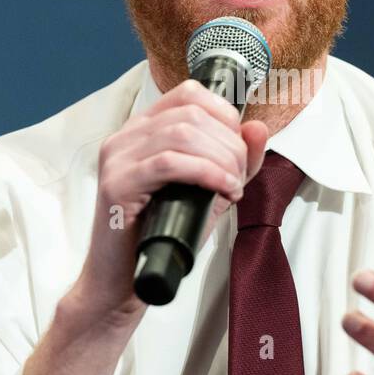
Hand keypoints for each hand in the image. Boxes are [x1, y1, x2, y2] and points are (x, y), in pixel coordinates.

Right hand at [75, 79, 268, 323]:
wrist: (123, 280)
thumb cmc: (163, 234)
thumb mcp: (209, 191)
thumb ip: (235, 161)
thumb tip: (258, 127)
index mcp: (143, 129)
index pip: (189, 94)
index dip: (224, 114)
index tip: (239, 148)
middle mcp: (125, 136)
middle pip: (191, 113)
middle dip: (229, 143)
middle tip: (239, 175)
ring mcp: (117, 157)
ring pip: (181, 133)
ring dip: (220, 158)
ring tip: (232, 185)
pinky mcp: (116, 184)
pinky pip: (168, 163)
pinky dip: (205, 173)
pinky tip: (222, 189)